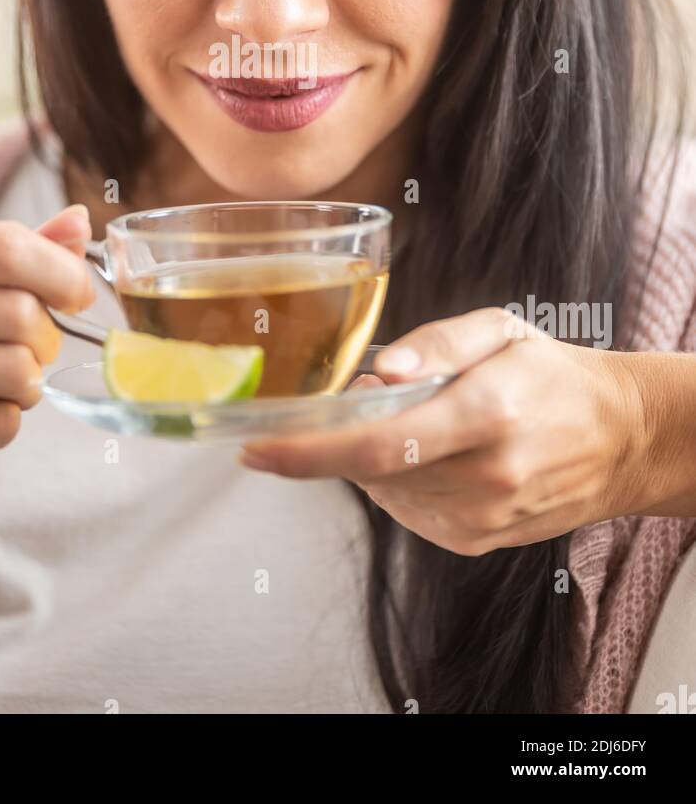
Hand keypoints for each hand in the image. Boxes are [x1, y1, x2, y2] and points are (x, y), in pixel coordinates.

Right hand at [0, 207, 96, 527]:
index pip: (6, 246)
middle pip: (19, 311)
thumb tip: (80, 220)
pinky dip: (5, 424)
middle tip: (31, 352)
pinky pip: (0, 423)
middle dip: (46, 339)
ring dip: (27, 385)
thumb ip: (15, 255)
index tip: (80, 296)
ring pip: (16, 370)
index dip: (62, 273)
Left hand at [238, 307, 649, 553]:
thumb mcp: (502, 329)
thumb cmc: (550, 374)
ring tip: (423, 421)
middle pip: (371, 469)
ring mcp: (480, 520)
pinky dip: (397, 481)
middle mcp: (484, 476)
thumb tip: (380, 372)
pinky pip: (404, 512)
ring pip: (382, 491)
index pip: (378, 443)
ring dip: (373, 456)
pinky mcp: (474, 544)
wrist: (618, 439)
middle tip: (365, 398)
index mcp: (487, 413)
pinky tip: (435, 454)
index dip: (307, 451)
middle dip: (341, 436)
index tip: (254, 448)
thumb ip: (438, 340)